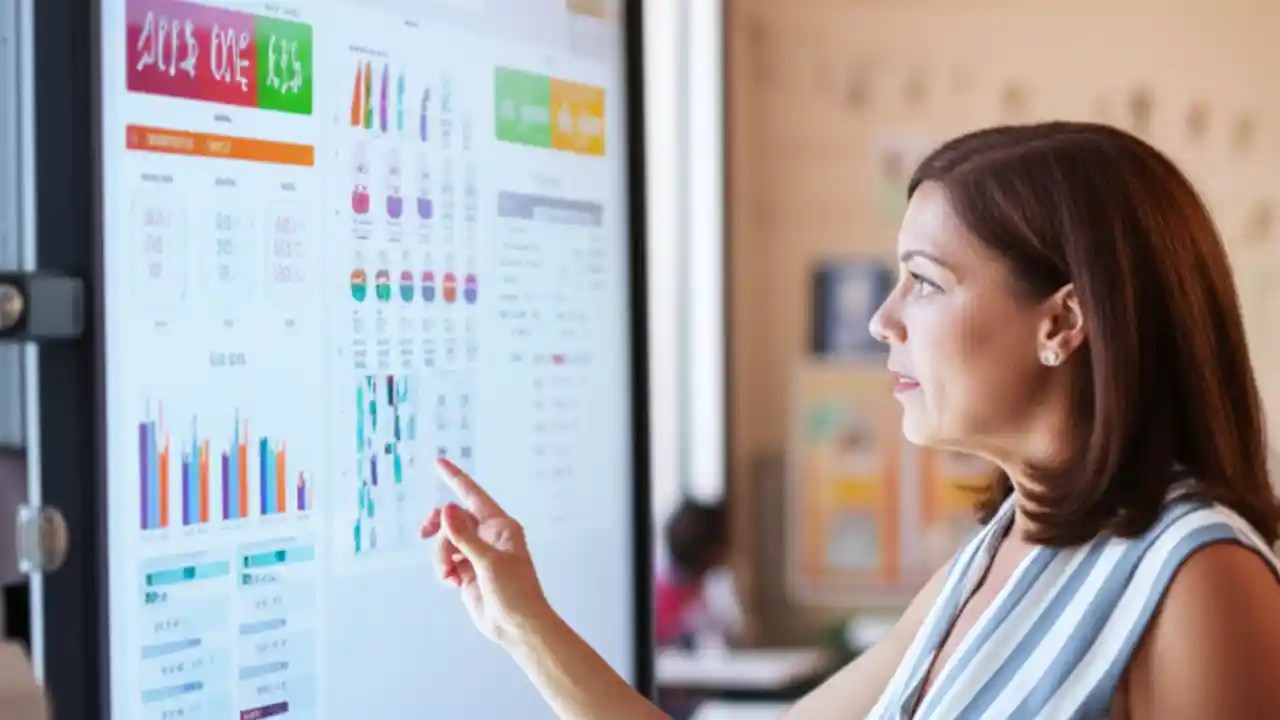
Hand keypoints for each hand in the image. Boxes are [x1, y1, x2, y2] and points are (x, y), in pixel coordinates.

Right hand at [421, 457, 552, 646]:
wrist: (517, 626)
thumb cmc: (515, 592)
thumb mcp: (488, 562)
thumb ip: (464, 536)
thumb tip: (447, 508)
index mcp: (500, 526)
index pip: (473, 495)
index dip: (455, 478)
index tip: (438, 462)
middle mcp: (488, 536)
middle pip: (453, 518)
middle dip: (438, 526)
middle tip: (423, 532)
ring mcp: (477, 553)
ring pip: (446, 542)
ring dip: (441, 557)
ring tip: (450, 576)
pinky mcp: (467, 571)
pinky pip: (446, 560)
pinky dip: (443, 569)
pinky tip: (452, 582)